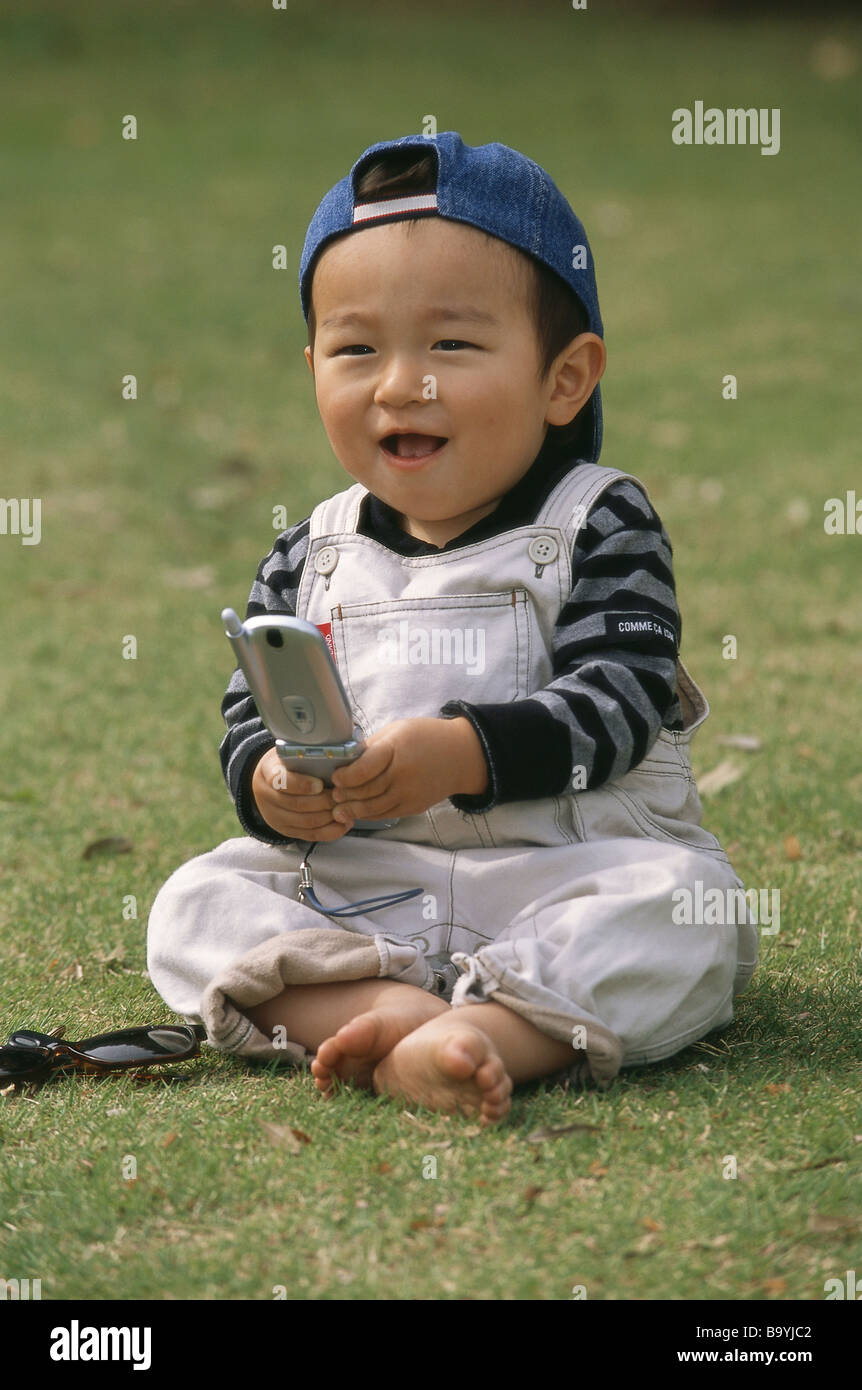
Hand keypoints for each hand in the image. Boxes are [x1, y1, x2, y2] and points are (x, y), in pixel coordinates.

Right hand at [251, 747, 351, 841]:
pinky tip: (343, 823)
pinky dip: (329, 831)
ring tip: (345, 808)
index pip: (281, 781)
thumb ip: (307, 755)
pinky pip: (309, 835)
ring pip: (304, 822)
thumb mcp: (291, 753)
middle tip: (342, 796)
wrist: (270, 781)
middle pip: (296, 804)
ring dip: (328, 817)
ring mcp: (274, 815)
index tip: (320, 784)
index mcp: (268, 772)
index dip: (302, 784)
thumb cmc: (288, 763)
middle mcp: (267, 796)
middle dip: (323, 802)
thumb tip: (335, 756)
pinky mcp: (285, 830)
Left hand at [329, 716, 487, 826]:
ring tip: (339, 807)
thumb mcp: (397, 730)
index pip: (364, 768)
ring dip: (352, 809)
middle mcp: (403, 774)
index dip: (346, 776)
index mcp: (396, 749)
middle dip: (345, 794)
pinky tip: (357, 811)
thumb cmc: (426, 737)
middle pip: (366, 790)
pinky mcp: (413, 807)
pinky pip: (385, 814)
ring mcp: (409, 793)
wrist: (461, 756)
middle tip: (332, 794)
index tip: (336, 776)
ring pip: (373, 807)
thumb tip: (345, 760)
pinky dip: (368, 814)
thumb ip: (372, 746)